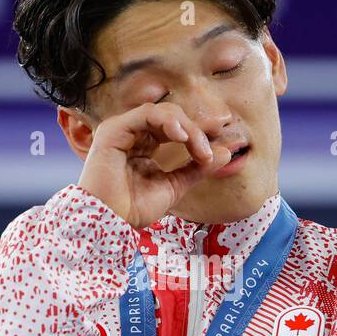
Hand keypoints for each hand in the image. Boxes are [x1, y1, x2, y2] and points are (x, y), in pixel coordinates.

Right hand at [77, 102, 233, 228]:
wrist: (110, 222)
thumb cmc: (133, 209)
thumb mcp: (174, 186)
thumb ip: (196, 168)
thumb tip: (226, 152)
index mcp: (144, 146)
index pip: (176, 130)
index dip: (198, 135)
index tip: (216, 151)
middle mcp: (133, 135)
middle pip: (172, 118)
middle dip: (196, 132)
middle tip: (207, 154)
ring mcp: (122, 130)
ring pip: (162, 112)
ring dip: (186, 127)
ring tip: (197, 147)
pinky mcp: (113, 129)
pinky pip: (146, 114)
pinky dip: (168, 121)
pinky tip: (181, 136)